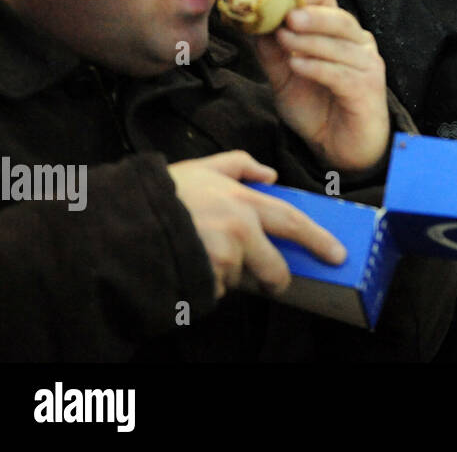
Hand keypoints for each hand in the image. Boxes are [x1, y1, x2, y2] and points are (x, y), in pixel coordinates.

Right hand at [168, 151, 345, 299]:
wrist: (119, 224)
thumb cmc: (159, 194)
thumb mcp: (200, 167)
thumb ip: (238, 165)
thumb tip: (271, 175)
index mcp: (243, 202)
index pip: (291, 221)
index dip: (317, 238)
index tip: (337, 255)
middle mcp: (239, 231)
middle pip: (272, 267)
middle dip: (275, 278)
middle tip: (274, 282)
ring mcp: (222, 260)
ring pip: (238, 280)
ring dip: (226, 277)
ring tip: (199, 258)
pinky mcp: (205, 283)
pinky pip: (214, 292)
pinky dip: (206, 286)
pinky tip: (187, 268)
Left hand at [252, 0, 388, 170]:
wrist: (339, 150)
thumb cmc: (317, 110)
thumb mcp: (284, 78)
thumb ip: (271, 53)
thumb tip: (251, 24)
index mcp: (338, 32)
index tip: (272, 1)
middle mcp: (357, 43)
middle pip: (338, 16)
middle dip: (309, 15)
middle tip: (282, 19)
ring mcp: (366, 64)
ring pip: (339, 43)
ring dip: (308, 40)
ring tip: (282, 40)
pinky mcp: (368, 88)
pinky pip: (341, 72)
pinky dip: (316, 66)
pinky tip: (296, 65)